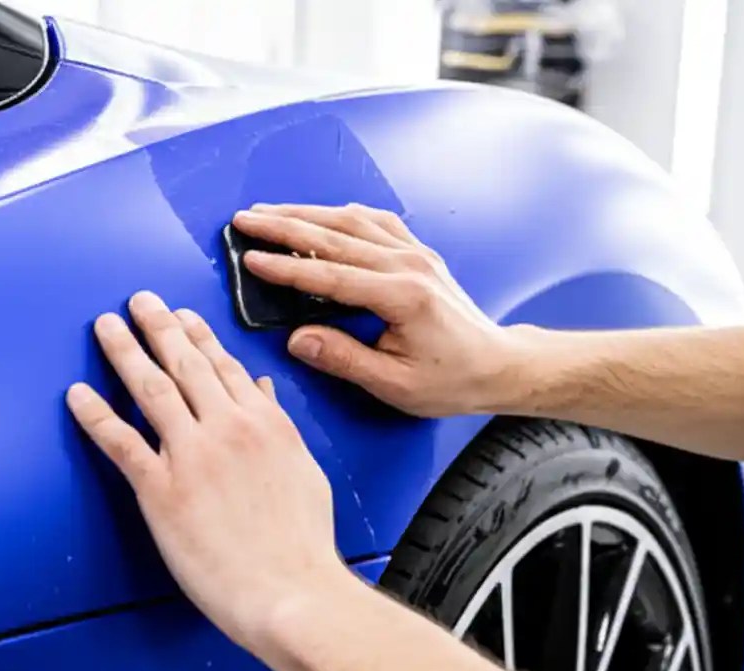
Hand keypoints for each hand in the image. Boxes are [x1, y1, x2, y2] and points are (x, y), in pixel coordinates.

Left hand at [65, 292, 351, 649]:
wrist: (290, 589)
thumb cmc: (301, 543)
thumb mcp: (303, 471)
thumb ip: (279, 426)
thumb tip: (264, 392)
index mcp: (264, 422)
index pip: (223, 365)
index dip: (197, 335)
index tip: (181, 315)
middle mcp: (227, 427)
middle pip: (183, 363)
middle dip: (157, 325)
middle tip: (138, 300)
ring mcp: (192, 455)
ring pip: (150, 387)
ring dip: (123, 350)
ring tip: (105, 326)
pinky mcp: (161, 489)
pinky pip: (120, 440)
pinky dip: (95, 414)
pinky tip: (77, 394)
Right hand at [233, 203, 521, 416]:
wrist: (498, 365)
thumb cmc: (452, 380)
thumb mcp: (394, 384)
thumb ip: (343, 358)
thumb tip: (297, 339)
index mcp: (401, 297)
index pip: (330, 276)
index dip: (286, 267)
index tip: (252, 258)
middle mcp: (408, 265)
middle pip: (334, 237)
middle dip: (285, 226)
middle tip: (246, 220)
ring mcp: (415, 254)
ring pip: (351, 222)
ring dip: (308, 214)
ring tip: (270, 212)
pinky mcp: (418, 253)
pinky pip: (375, 222)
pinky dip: (343, 215)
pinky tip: (322, 214)